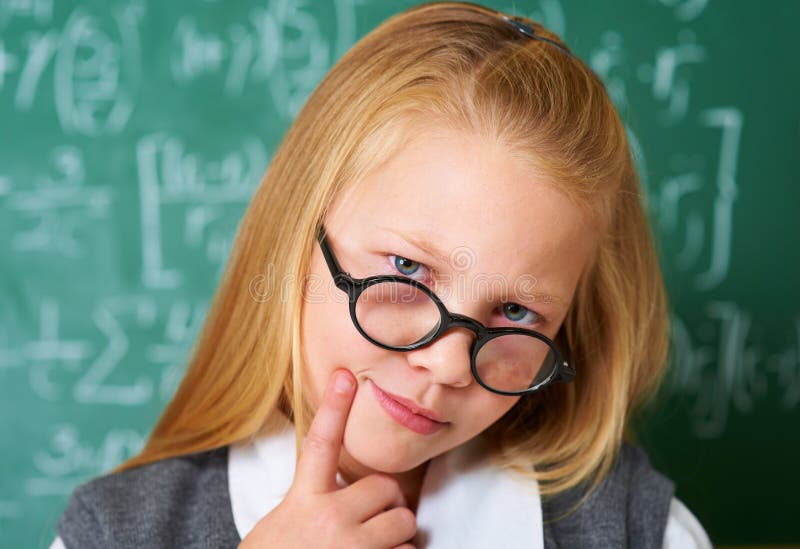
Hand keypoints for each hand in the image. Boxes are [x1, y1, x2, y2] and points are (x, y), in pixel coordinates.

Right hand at [238, 369, 416, 548]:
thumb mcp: (282, 525)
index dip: (333, 407)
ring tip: (372, 548)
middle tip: (368, 520)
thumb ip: (311, 501)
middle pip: (386, 488)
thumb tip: (345, 487)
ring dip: (396, 535)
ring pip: (404, 522)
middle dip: (385, 504)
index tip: (346, 375)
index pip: (320, 444)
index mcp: (302, 503)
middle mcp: (329, 521)